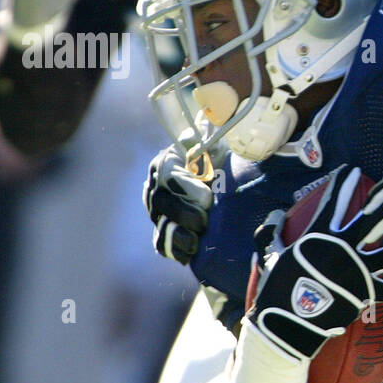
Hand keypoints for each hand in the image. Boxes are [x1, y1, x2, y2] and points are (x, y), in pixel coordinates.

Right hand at [144, 146, 213, 264]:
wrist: (224, 183)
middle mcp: (158, 187)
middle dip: (183, 214)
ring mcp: (159, 212)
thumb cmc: (220, 160)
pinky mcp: (165, 231)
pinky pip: (163, 244)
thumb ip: (206, 138)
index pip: (166, 175)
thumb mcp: (217, 144)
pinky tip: (189, 254)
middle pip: (162, 203)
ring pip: (160, 225)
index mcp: (167, 163)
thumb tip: (199, 128)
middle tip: (204, 220)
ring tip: (196, 241)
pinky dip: (175, 250)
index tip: (207, 196)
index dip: (185, 188)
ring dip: (178, 236)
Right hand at [246, 167, 382, 361]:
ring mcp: (357, 271)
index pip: (333, 201)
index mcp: (319, 236)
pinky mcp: (365, 292)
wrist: (286, 324)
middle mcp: (342, 249)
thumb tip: (275, 214)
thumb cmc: (275, 289)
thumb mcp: (269, 255)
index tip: (351, 170)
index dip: (343, 183)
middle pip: (372, 219)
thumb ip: (271, 232)